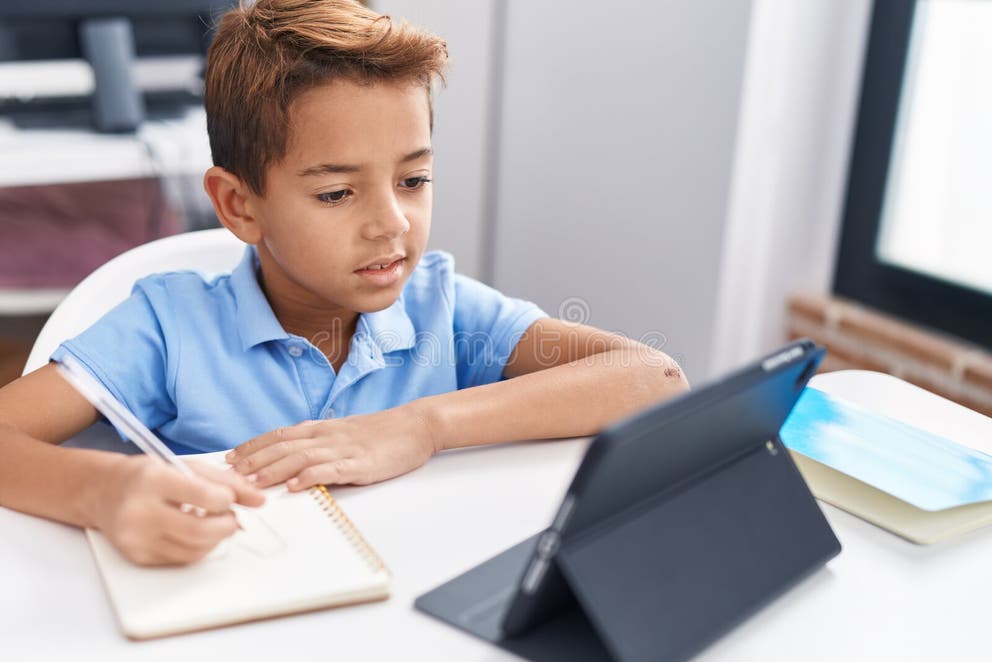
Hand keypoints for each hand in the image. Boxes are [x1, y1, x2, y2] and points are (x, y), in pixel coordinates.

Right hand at [90, 455, 264, 565]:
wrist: (103, 492)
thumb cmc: (149, 475)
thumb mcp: (186, 466)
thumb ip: (226, 481)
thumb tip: (261, 501)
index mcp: (153, 480)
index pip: (205, 497)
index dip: (226, 500)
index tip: (228, 499)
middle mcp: (140, 511)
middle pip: (201, 531)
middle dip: (227, 526)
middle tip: (232, 519)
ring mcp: (136, 538)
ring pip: (194, 551)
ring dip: (215, 539)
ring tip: (213, 523)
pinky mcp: (137, 556)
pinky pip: (181, 559)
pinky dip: (197, 548)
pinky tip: (194, 532)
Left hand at [226, 404, 436, 490]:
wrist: (416, 425)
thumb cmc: (382, 432)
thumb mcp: (344, 432)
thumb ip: (319, 442)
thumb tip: (292, 457)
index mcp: (322, 428)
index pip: (279, 435)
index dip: (253, 446)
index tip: (230, 457)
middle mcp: (327, 435)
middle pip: (283, 446)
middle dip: (254, 461)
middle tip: (230, 475)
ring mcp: (343, 448)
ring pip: (301, 458)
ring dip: (274, 470)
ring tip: (253, 484)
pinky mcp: (361, 463)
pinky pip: (332, 469)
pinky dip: (311, 477)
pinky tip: (296, 486)